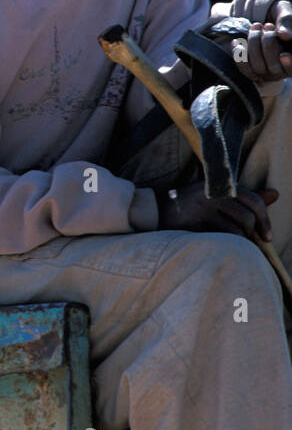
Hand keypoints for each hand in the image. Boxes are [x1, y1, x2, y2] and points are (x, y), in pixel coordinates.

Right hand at [155, 182, 276, 243]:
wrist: (154, 208)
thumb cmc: (191, 203)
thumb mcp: (217, 194)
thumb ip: (245, 197)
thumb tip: (276, 194)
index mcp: (221, 185)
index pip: (254, 201)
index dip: (265, 220)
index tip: (267, 237)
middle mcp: (213, 194)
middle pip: (247, 218)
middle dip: (251, 233)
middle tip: (247, 241)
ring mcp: (202, 208)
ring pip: (235, 231)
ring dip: (238, 242)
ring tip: (231, 243)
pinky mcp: (193, 223)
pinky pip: (219, 238)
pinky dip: (223, 245)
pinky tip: (218, 244)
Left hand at [236, 15, 291, 81]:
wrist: (259, 16)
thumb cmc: (276, 13)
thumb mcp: (283, 11)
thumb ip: (287, 20)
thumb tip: (285, 35)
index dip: (289, 65)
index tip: (284, 55)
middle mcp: (282, 67)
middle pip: (275, 67)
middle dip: (269, 44)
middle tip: (268, 25)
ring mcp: (266, 70)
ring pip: (258, 68)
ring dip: (253, 45)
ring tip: (256, 26)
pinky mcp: (251, 69)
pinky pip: (244, 68)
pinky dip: (239, 54)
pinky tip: (237, 41)